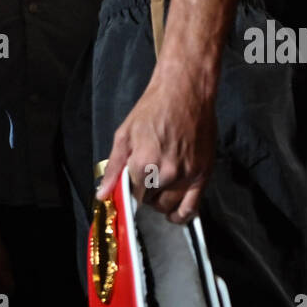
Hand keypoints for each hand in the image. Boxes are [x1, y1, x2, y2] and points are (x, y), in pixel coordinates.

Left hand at [96, 65, 214, 224]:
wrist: (185, 91)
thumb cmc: (153, 108)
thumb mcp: (124, 134)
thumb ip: (113, 168)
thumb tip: (103, 195)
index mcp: (143, 164)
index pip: (132, 196)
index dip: (129, 191)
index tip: (130, 186)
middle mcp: (166, 174)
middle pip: (150, 202)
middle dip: (145, 194)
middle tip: (145, 179)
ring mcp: (187, 176)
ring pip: (169, 206)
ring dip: (161, 202)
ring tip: (159, 187)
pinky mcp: (203, 174)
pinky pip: (192, 208)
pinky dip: (181, 215)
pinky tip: (174, 213)